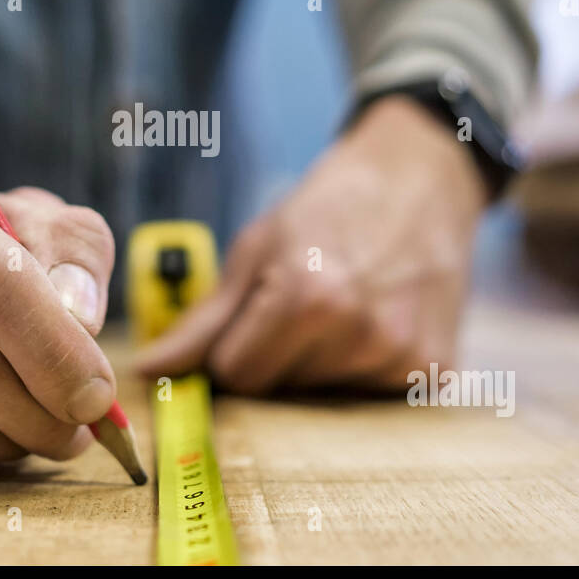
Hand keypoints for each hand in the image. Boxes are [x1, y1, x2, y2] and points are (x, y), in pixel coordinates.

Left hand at [135, 96, 487, 392]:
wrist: (419, 180)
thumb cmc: (327, 208)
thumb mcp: (256, 248)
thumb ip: (203, 321)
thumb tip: (146, 371)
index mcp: (305, 297)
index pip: (236, 375)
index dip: (235, 348)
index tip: (255, 314)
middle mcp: (358, 333)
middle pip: (281, 390)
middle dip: (279, 357)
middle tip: (306, 302)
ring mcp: (401, 355)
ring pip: (324, 398)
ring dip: (322, 362)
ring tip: (347, 306)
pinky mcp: (432, 369)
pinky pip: (372, 396)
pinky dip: (365, 368)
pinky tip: (378, 319)